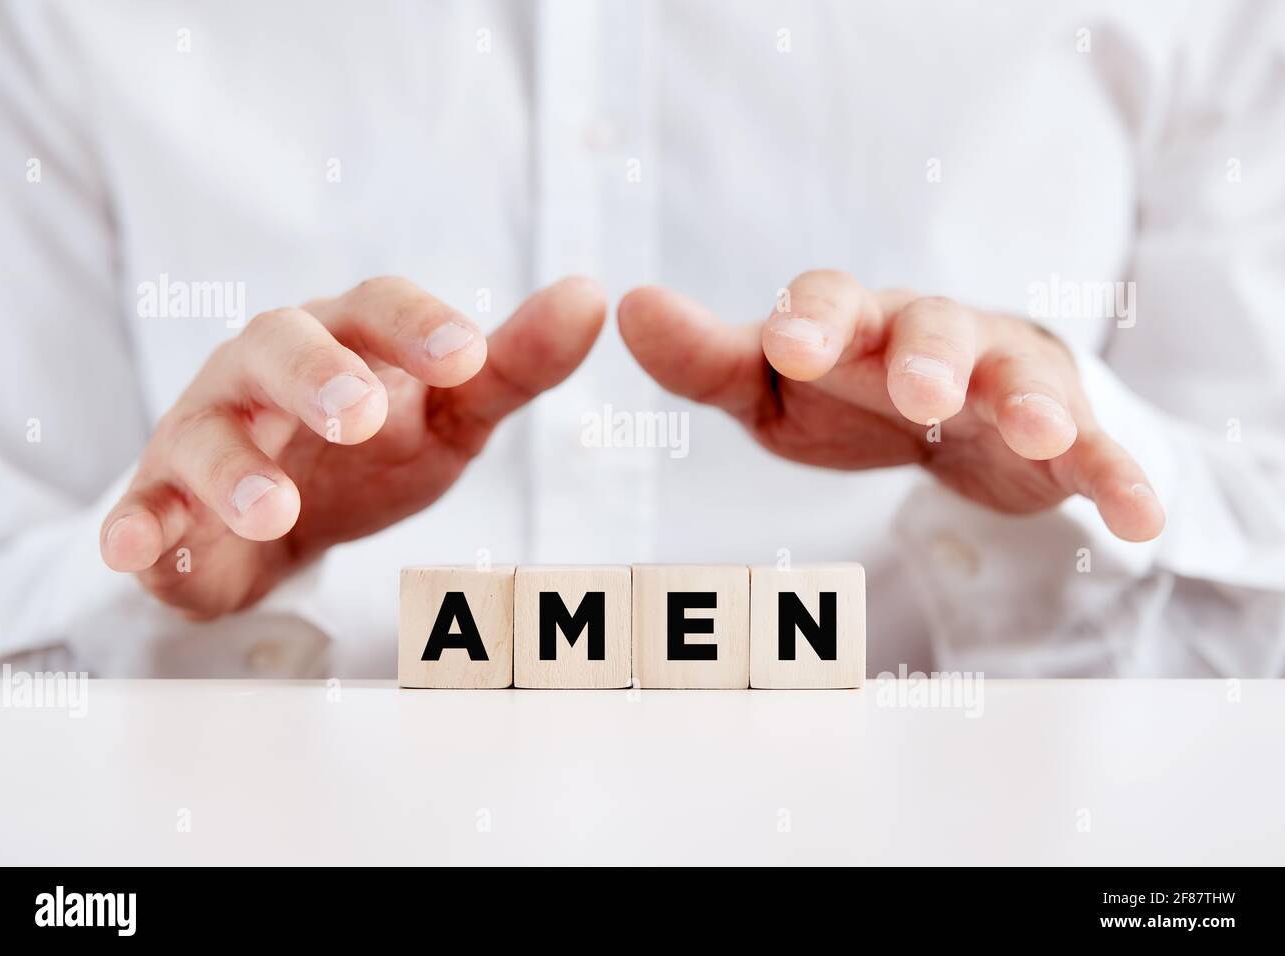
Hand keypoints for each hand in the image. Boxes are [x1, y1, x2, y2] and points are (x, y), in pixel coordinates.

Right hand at [101, 276, 605, 617]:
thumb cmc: (374, 446)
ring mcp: (208, 432)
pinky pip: (143, 509)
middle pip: (278, 347)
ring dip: (235, 470)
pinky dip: (139, 527)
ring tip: (276, 510)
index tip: (467, 355)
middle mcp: (267, 369)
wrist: (286, 516)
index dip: (418, 326)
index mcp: (346, 336)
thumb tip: (592, 293)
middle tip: (360, 415)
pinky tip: (139, 551)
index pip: (376, 306)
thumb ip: (516, 361)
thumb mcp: (453, 409)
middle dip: (315, 376)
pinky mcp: (164, 501)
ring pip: (208, 435)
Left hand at [618, 270, 1163, 540]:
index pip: (829, 302)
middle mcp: (932, 337)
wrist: (951, 411)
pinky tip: (1139, 520)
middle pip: (937, 328)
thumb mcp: (771, 386)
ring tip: (1041, 429)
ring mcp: (1004, 380)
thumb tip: (630, 303)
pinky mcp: (1062, 432)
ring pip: (1023, 378)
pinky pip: (1096, 449)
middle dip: (931, 355)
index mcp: (853, 323)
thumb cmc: (845, 390)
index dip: (811, 320)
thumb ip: (706, 357)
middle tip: (922, 390)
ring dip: (1034, 400)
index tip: (786, 348)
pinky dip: (1117, 477)